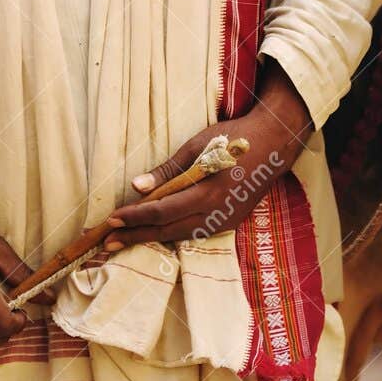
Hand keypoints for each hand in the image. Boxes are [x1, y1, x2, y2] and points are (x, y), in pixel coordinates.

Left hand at [102, 58, 313, 250]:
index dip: (134, 217)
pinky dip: (174, 233)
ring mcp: (226, 220)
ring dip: (152, 237)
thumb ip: (167, 170)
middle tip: (106, 243)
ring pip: (181, 235)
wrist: (275, 142)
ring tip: (126, 240)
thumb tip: (137, 187)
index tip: (110, 220)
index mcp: (207, 192)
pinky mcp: (231, 221)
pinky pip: (196, 232)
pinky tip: (158, 231)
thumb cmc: (234, 137)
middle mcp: (216, 212)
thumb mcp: (197, 146)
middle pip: (168, 229)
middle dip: (136, 235)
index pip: (161, 210)